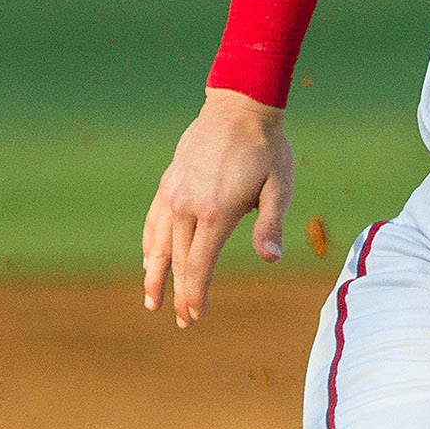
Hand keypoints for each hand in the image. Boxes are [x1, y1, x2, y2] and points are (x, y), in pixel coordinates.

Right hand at [142, 87, 293, 326]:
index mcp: (217, 212)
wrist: (239, 108)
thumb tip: (270, 259)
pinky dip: (150, 245)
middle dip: (179, 293)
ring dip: (155, 275)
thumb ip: (270, 224)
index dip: (195, 293)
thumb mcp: (279, 186)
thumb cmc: (267, 149)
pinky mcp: (168, 183)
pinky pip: (152, 221)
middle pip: (179, 260)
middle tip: (184, 320)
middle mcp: (188, 206)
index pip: (200, 264)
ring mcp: (173, 194)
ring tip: (152, 301)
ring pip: (158, 244)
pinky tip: (149, 260)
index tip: (194, 316)